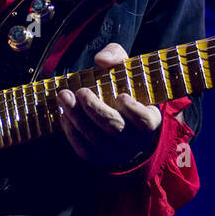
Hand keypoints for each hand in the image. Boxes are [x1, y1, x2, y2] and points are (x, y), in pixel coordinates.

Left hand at [58, 43, 162, 168]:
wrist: (122, 119)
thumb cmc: (124, 89)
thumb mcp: (126, 69)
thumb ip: (117, 57)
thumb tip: (101, 59)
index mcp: (150, 120)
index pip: (145, 122)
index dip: (133, 111)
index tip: (121, 95)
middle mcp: (135, 141)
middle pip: (114, 128)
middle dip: (94, 108)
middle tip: (80, 91)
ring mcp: (117, 152)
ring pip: (95, 138)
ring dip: (77, 116)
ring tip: (64, 97)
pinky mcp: (99, 158)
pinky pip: (83, 149)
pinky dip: (71, 131)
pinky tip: (65, 114)